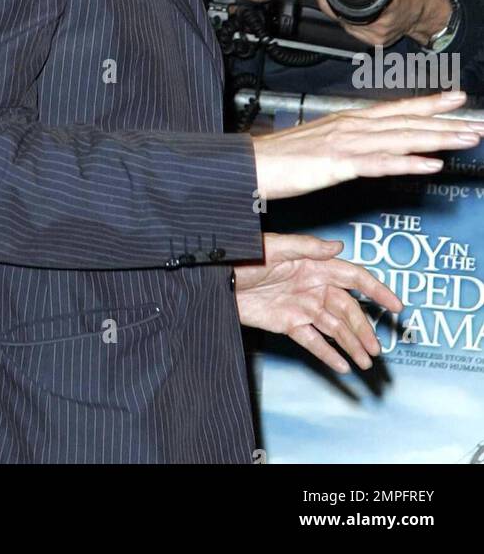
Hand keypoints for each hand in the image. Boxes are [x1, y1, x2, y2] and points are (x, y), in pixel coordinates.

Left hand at [234, 232, 400, 373]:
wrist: (217, 280)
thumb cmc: (242, 256)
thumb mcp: (274, 247)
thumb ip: (307, 247)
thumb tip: (339, 247)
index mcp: (314, 265)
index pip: (354, 278)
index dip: (377, 290)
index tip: (397, 306)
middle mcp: (312, 286)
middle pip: (347, 309)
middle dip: (364, 329)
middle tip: (377, 350)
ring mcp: (302, 306)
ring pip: (334, 328)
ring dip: (351, 344)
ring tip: (366, 362)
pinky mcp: (288, 323)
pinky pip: (313, 340)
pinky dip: (328, 353)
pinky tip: (342, 366)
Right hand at [252, 90, 481, 200]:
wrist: (250, 164)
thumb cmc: (279, 159)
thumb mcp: (320, 147)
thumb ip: (348, 147)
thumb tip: (370, 150)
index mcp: (347, 122)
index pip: (397, 110)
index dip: (429, 104)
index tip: (457, 99)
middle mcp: (351, 127)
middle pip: (406, 122)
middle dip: (445, 122)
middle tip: (476, 123)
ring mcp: (346, 144)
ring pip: (401, 139)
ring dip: (438, 138)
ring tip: (466, 138)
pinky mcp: (338, 164)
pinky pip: (380, 164)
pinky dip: (408, 162)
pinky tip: (431, 165)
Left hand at [313, 0, 451, 47]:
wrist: (422, 13)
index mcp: (383, 8)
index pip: (344, 7)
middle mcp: (378, 26)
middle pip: (341, 18)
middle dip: (329, 4)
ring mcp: (376, 38)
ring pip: (345, 26)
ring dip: (338, 13)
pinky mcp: (375, 43)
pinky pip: (354, 32)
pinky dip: (348, 21)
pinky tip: (346, 11)